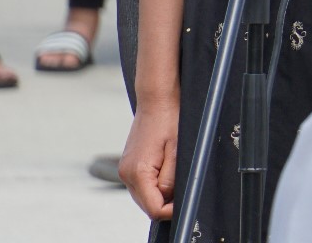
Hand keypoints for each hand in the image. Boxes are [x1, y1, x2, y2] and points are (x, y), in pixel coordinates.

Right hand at [121, 99, 179, 219]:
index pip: (153, 209)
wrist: (157, 100)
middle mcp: (126, 174)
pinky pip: (143, 185)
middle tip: (185, 186)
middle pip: (148, 206)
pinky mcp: (129, 165)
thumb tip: (170, 200)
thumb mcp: (177, 151)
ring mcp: (125, 170)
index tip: (186, 200)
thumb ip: (171, 180)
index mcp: (137, 172)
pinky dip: (155, 184)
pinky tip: (167, 168)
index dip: (172, 210)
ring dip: (161, 193)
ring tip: (176, 173)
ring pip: (145, 197)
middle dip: (167, 202)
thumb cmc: (170, 120)